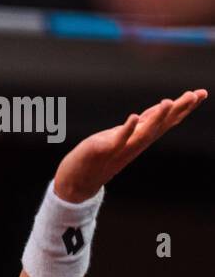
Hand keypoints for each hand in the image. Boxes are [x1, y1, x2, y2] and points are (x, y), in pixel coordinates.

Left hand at [53, 90, 206, 201]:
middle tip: (196, 94)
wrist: (76, 183)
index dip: (184, 108)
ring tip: (168, 102)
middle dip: (179, 110)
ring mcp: (120, 148)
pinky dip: (127, 129)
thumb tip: (159, 111)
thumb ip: (139, 126)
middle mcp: (134, 144)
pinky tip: (134, 117)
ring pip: (143, 133)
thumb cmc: (100, 157)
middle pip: (161, 125)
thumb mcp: (123, 137)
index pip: (166, 121)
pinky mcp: (102, 151)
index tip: (201, 93)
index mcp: (140, 139)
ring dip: (156, 118)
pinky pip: (117, 140)